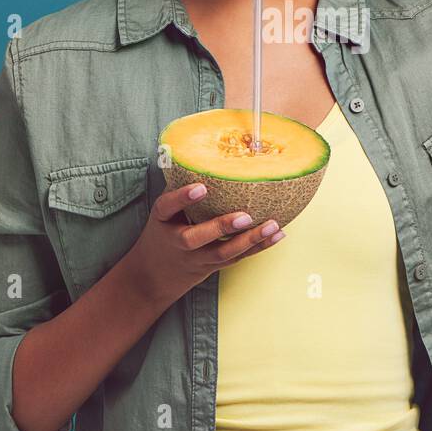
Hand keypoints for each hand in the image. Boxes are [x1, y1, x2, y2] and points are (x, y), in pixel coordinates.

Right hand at [119, 183, 285, 307]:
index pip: (167, 207)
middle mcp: (179, 242)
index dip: (182, 198)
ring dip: (251, 239)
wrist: (153, 276)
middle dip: (222, 227)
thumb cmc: (163, 232)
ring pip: (224, 252)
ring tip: (272, 226)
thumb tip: (199, 154)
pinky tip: (278, 234)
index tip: (201, 187)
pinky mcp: (214, 266)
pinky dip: (259, 246)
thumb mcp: (163, 212)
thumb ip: (179, 188)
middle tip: (245, 216)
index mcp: (163, 221)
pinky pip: (238, 257)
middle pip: (197, 238)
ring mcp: (197, 258)